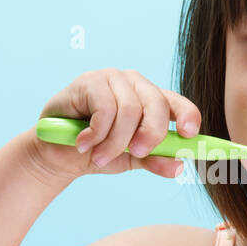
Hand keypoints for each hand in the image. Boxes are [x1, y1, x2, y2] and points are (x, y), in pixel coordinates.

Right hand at [30, 68, 201, 179]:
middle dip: (150, 134)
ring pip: (128, 110)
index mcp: (151, 100)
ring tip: (100, 157)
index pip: (177, 103)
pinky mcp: (88, 81)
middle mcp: (135, 84)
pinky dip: (97, 133)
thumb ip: (155, 160)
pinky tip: (85, 143)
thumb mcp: (131, 160)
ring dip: (115, 142)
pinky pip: (104, 108)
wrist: (58, 154)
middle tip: (137, 153)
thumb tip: (179, 166)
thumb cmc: (98, 152)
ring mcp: (111, 78)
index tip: (188, 135)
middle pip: (156, 104)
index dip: (187, 115)